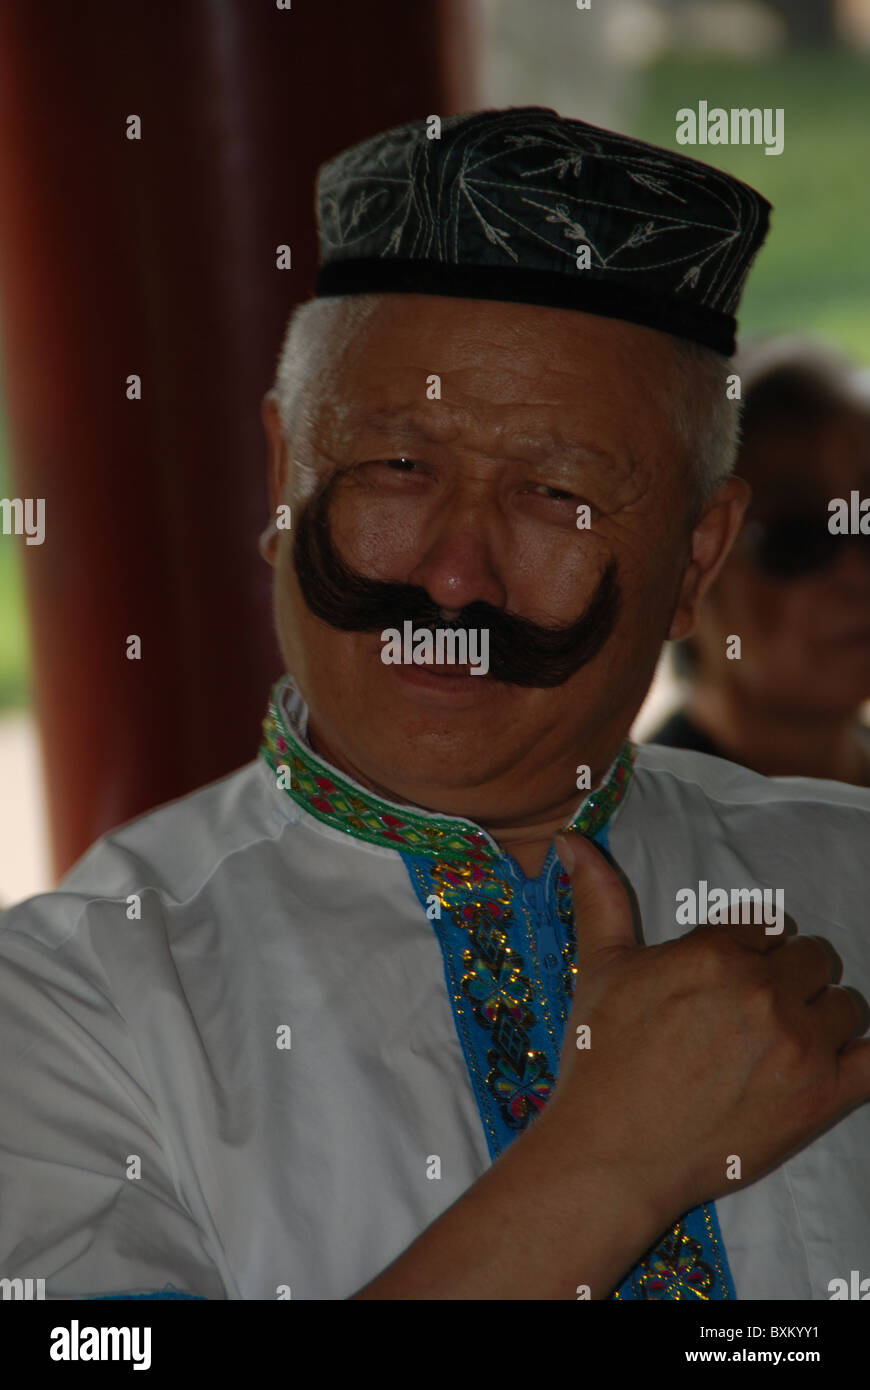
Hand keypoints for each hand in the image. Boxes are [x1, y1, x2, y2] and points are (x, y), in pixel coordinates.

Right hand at [541, 830, 869, 1228]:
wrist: (613, 1153)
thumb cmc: (600, 1061)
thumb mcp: (598, 968)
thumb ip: (600, 897)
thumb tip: (570, 841)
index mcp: (713, 952)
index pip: (766, 924)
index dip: (754, 946)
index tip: (738, 972)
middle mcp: (762, 991)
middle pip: (813, 957)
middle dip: (791, 976)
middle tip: (758, 1010)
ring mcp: (798, 1045)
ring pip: (845, 1004)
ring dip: (823, 1015)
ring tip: (787, 1041)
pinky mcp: (822, 1096)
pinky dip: (865, 1055)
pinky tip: (843, 1058)